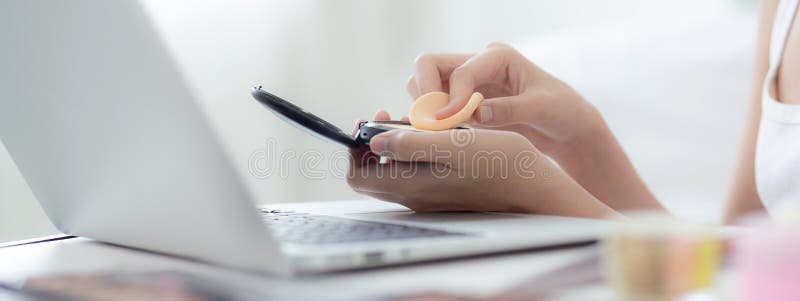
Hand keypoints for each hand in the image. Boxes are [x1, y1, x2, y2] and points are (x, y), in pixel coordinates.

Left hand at [346, 111, 613, 216]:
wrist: (536, 189)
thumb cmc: (500, 164)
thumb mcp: (453, 145)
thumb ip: (410, 144)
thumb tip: (373, 141)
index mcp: (412, 185)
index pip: (359, 175)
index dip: (356, 146)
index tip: (373, 118)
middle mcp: (416, 197)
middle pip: (372, 174)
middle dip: (374, 142)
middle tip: (391, 117)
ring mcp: (430, 198)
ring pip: (393, 172)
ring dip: (395, 145)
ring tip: (417, 122)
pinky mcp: (445, 194)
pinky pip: (415, 174)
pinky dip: (414, 153)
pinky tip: (437, 136)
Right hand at [407, 42, 603, 155]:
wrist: (566, 128)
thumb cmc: (561, 112)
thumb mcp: (543, 108)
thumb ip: (509, 109)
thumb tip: (475, 113)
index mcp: (497, 56)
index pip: (459, 72)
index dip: (451, 99)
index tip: (449, 125)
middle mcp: (477, 64)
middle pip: (427, 65)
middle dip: (424, 94)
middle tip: (432, 125)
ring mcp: (466, 83)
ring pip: (422, 83)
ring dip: (424, 107)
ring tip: (439, 132)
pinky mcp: (461, 102)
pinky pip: (431, 105)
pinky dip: (428, 119)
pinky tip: (439, 137)